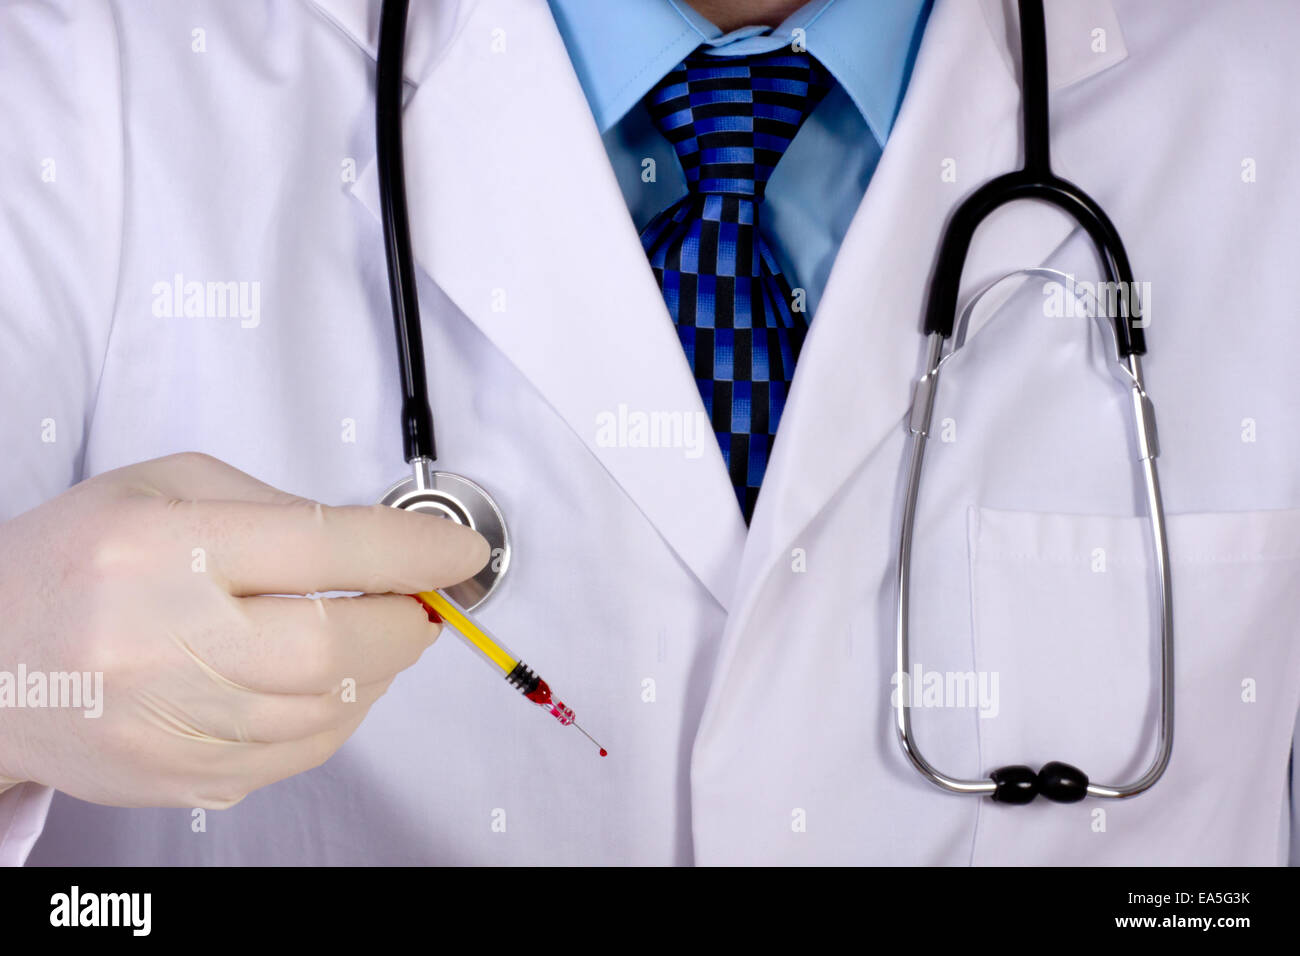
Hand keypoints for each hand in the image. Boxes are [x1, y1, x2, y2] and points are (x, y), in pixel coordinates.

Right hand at [0, 452, 488, 807]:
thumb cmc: (77, 560)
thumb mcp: (165, 487)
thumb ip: (279, 506)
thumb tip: (385, 544)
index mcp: (159, 549)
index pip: (321, 548)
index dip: (411, 551)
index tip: (458, 552)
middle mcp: (158, 641)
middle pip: (332, 649)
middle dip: (406, 625)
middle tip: (421, 604)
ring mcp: (166, 723)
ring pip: (326, 712)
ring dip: (377, 672)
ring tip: (369, 636)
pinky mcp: (178, 777)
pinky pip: (298, 756)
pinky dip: (337, 716)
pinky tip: (326, 682)